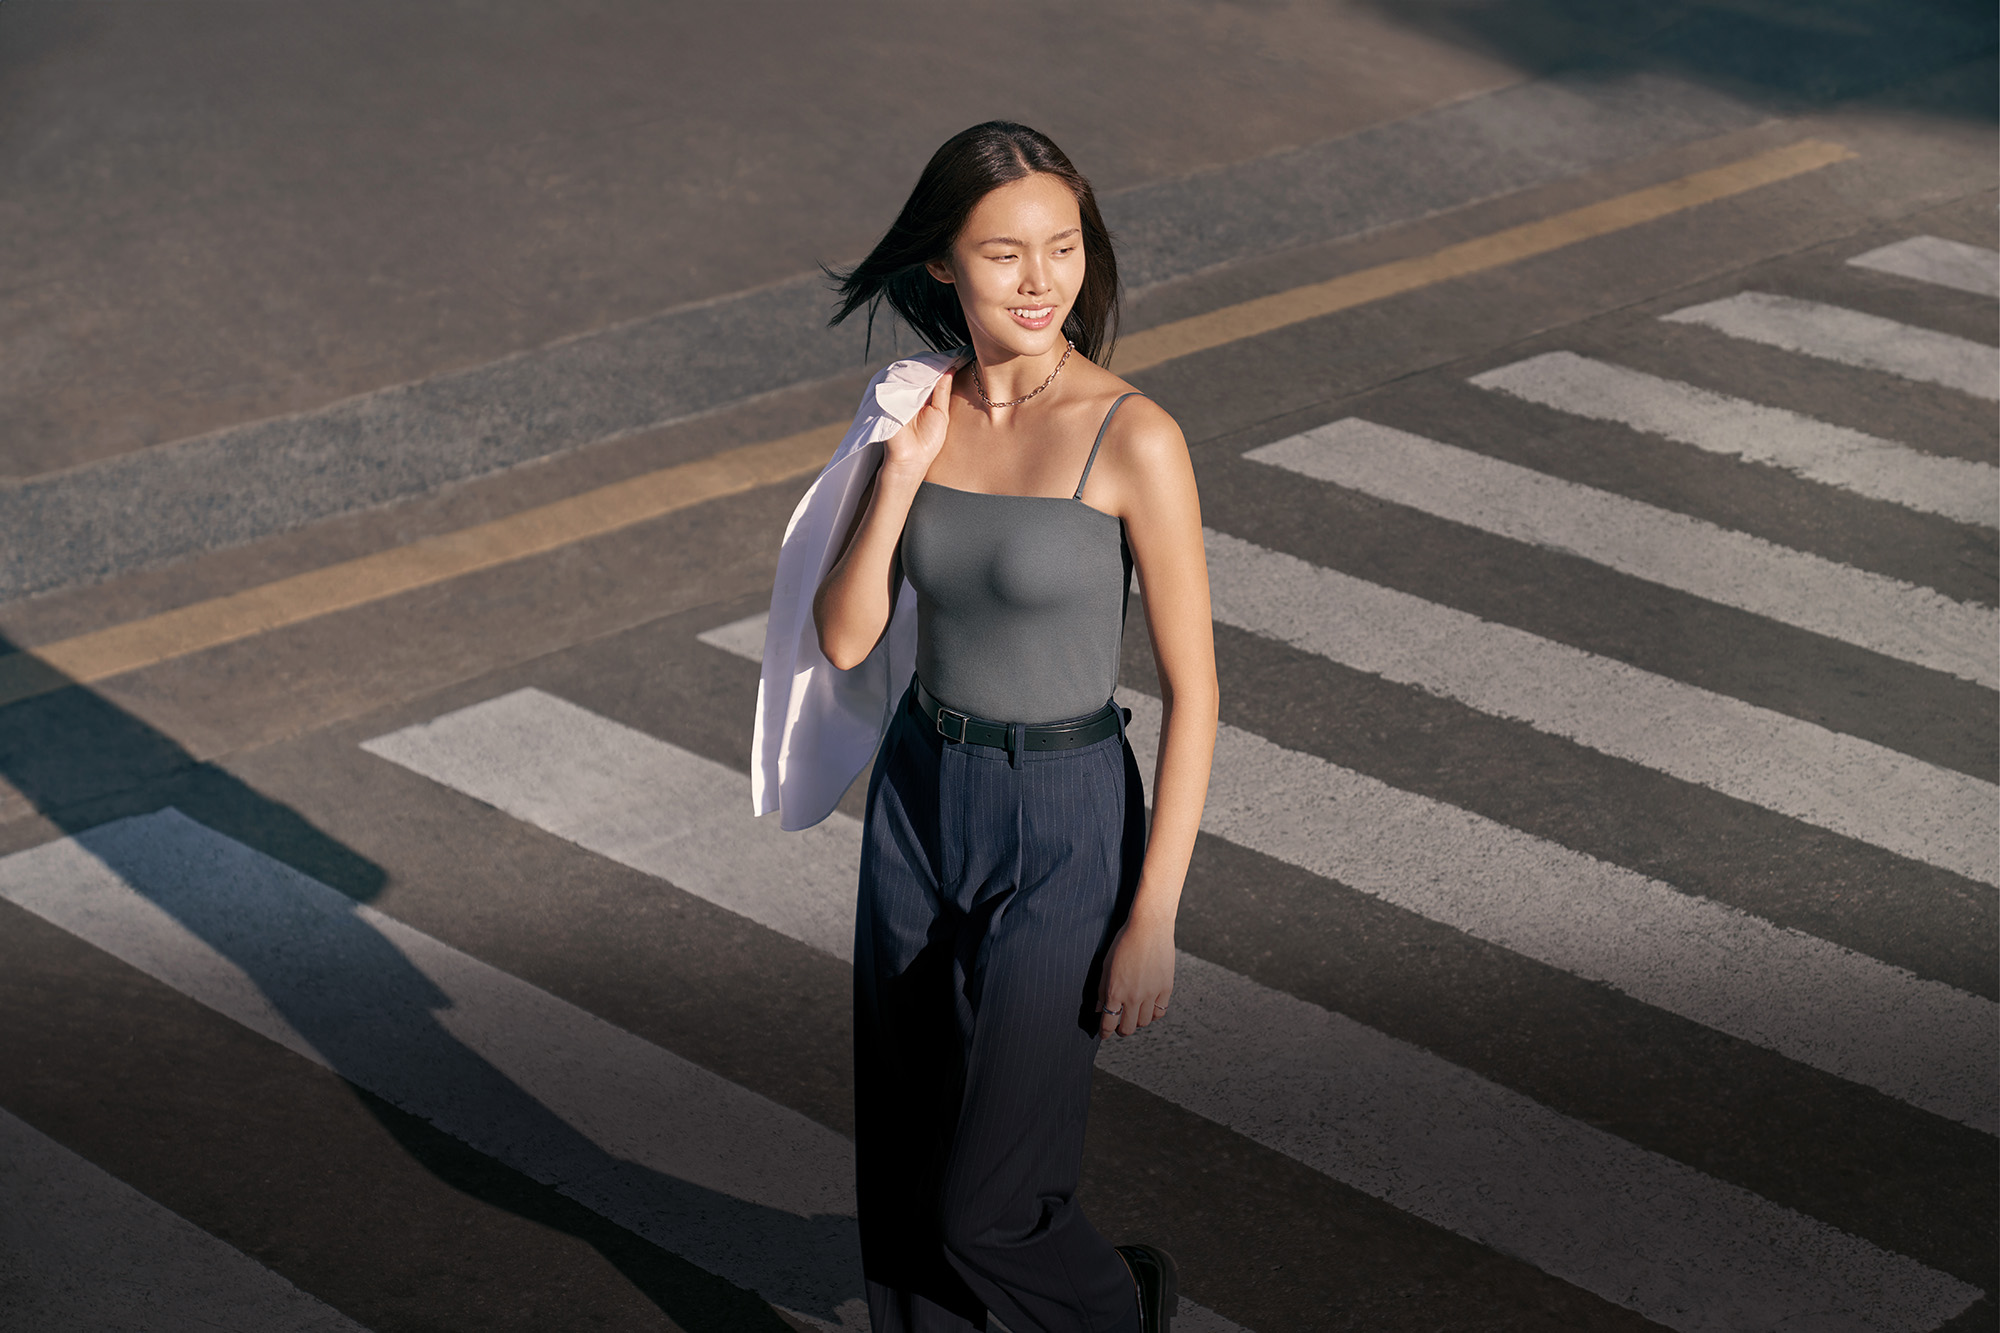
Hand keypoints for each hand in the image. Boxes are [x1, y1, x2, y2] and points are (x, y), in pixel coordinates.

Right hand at [880, 366, 954, 481]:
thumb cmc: (926, 442)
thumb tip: (951, 369)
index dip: (940, 366)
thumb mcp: (940, 413)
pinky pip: (897, 382)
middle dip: (931, 364)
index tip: (956, 355)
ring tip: (935, 361)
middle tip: (948, 353)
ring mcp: (898, 395)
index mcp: (923, 398)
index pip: (931, 376)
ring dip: (919, 368)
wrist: (909, 460)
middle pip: (919, 372)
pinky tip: (918, 372)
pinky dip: (907, 377)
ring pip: (908, 374)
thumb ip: (943, 391)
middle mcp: (910, 394)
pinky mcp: (887, 398)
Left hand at [1097, 914, 1173, 1038]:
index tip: (1104, 1035)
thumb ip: (1101, 990)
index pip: (1108, 1023)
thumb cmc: (1124, 943)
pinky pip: (1160, 1012)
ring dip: (1137, 1022)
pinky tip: (1148, 1008)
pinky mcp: (1166, 988)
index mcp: (1115, 991)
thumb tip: (1098, 1009)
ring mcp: (1151, 994)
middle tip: (1119, 1027)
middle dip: (1121, 1031)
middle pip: (1127, 1028)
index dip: (1104, 1033)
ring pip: (1144, 1022)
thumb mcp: (1106, 965)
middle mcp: (1133, 997)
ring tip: (1134, 1014)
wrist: (1149, 928)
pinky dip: (1153, 1014)